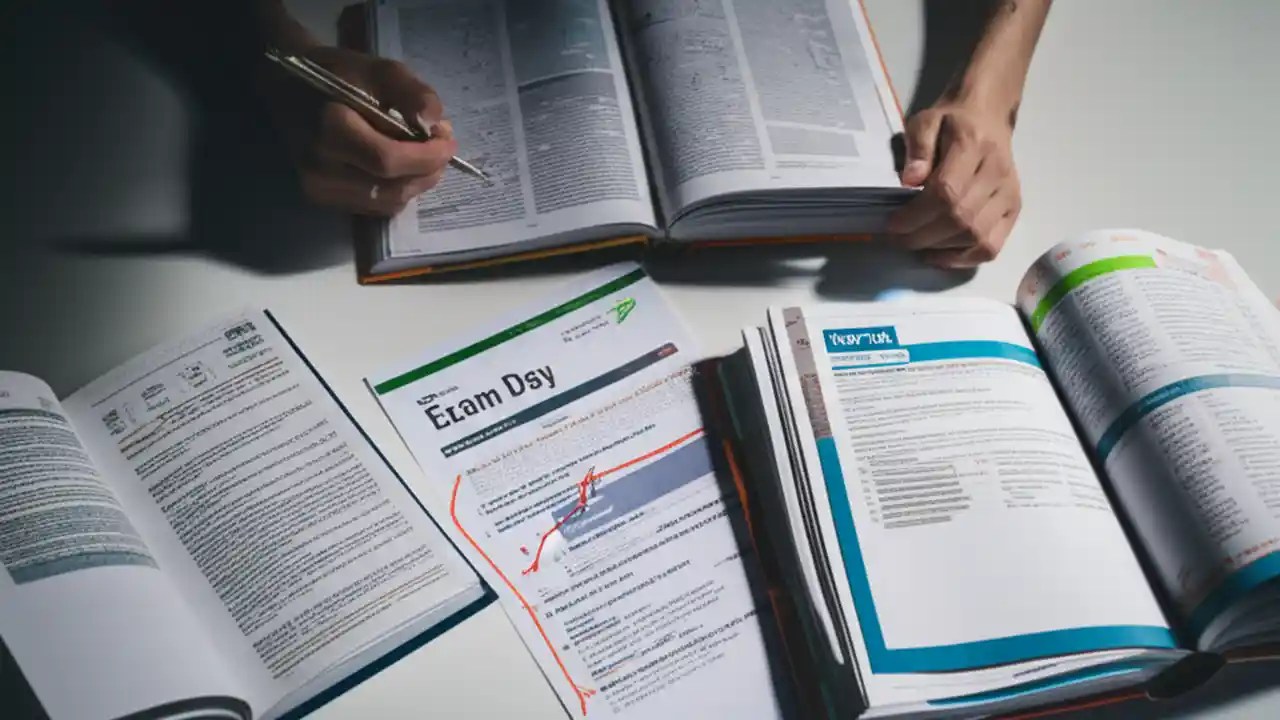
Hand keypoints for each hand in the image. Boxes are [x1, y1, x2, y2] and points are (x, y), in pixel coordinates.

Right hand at [261, 46, 456, 215]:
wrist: (289, 89)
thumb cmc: (339, 76)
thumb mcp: (381, 70)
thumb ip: (413, 94)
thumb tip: (436, 126)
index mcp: (331, 129)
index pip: (388, 160)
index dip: (426, 157)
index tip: (449, 142)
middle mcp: (320, 166)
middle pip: (391, 188)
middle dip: (428, 172)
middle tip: (442, 151)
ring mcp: (318, 188)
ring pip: (387, 202)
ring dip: (416, 184)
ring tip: (425, 159)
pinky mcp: (321, 199)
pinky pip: (374, 207)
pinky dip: (398, 192)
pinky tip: (403, 171)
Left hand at [887, 101, 1021, 268]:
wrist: (988, 115)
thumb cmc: (951, 119)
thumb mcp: (925, 120)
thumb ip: (917, 147)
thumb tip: (910, 180)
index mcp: (974, 146)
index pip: (946, 192)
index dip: (916, 215)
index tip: (892, 224)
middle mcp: (997, 173)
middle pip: (960, 219)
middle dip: (922, 236)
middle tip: (897, 239)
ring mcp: (1009, 194)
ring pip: (976, 236)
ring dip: (940, 249)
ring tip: (914, 245)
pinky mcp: (1014, 209)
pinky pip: (991, 246)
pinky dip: (964, 259)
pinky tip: (938, 255)